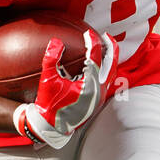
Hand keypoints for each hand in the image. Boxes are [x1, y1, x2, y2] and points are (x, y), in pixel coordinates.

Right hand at [14, 29, 118, 149]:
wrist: (52, 127)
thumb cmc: (49, 104)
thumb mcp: (47, 80)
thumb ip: (51, 59)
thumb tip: (56, 41)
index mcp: (89, 85)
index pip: (96, 58)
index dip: (93, 42)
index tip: (88, 33)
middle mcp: (99, 91)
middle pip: (111, 65)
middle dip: (111, 48)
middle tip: (106, 36)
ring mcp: (100, 97)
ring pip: (111, 73)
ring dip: (110, 59)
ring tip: (105, 47)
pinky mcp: (97, 100)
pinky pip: (106, 80)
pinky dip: (105, 69)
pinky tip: (98, 63)